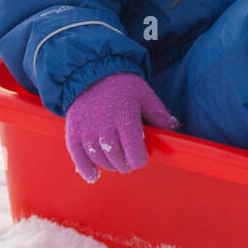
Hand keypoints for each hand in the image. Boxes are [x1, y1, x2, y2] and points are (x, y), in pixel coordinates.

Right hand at [64, 71, 179, 182]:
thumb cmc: (122, 84)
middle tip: (130, 158)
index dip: (140, 160)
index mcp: (125, 119)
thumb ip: (159, 114)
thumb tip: (174, 129)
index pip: (134, 154)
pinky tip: (94, 175)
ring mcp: (87, 132)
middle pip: (118, 160)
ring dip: (111, 165)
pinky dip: (86, 170)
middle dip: (127, 163)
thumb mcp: (145, 95)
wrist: (91, 72)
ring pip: (101, 160)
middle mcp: (104, 128)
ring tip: (116, 159)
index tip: (142, 156)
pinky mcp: (73, 133)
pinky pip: (78, 158)